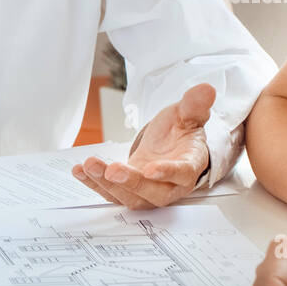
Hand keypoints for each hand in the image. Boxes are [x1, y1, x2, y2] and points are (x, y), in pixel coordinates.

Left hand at [71, 83, 214, 208]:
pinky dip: (94, 184)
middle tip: (111, 169)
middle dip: (130, 183)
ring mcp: (148, 191)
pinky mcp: (129, 191)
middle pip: (153, 193)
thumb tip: (206, 89)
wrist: (172, 145)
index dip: (167, 173)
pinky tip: (80, 170)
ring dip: (107, 184)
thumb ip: (194, 104)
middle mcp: (170, 185)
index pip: (181, 173)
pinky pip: (111, 193)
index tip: (150, 169)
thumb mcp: (187, 113)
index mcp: (189, 165)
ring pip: (130, 197)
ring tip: (90, 165)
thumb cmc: (181, 131)